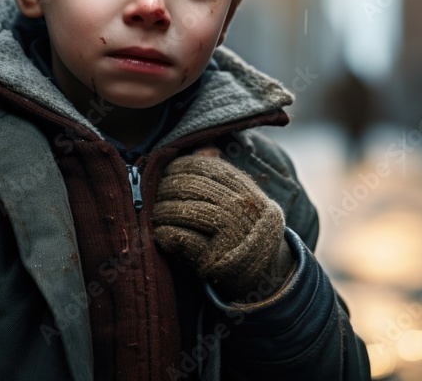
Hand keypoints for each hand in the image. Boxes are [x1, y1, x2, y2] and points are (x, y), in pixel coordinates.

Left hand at [152, 149, 294, 301]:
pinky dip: (166, 234)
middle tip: (154, 195)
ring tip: (155, 215)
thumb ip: (223, 176)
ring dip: (163, 212)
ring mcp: (230, 231)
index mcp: (244, 188)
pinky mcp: (217, 257)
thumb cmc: (246, 229)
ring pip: (184, 211)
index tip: (166, 173)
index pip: (203, 167)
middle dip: (166, 189)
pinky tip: (160, 233)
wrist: (267, 271)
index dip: (178, 168)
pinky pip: (182, 239)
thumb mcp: (243, 198)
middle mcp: (239, 207)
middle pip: (190, 187)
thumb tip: (204, 149)